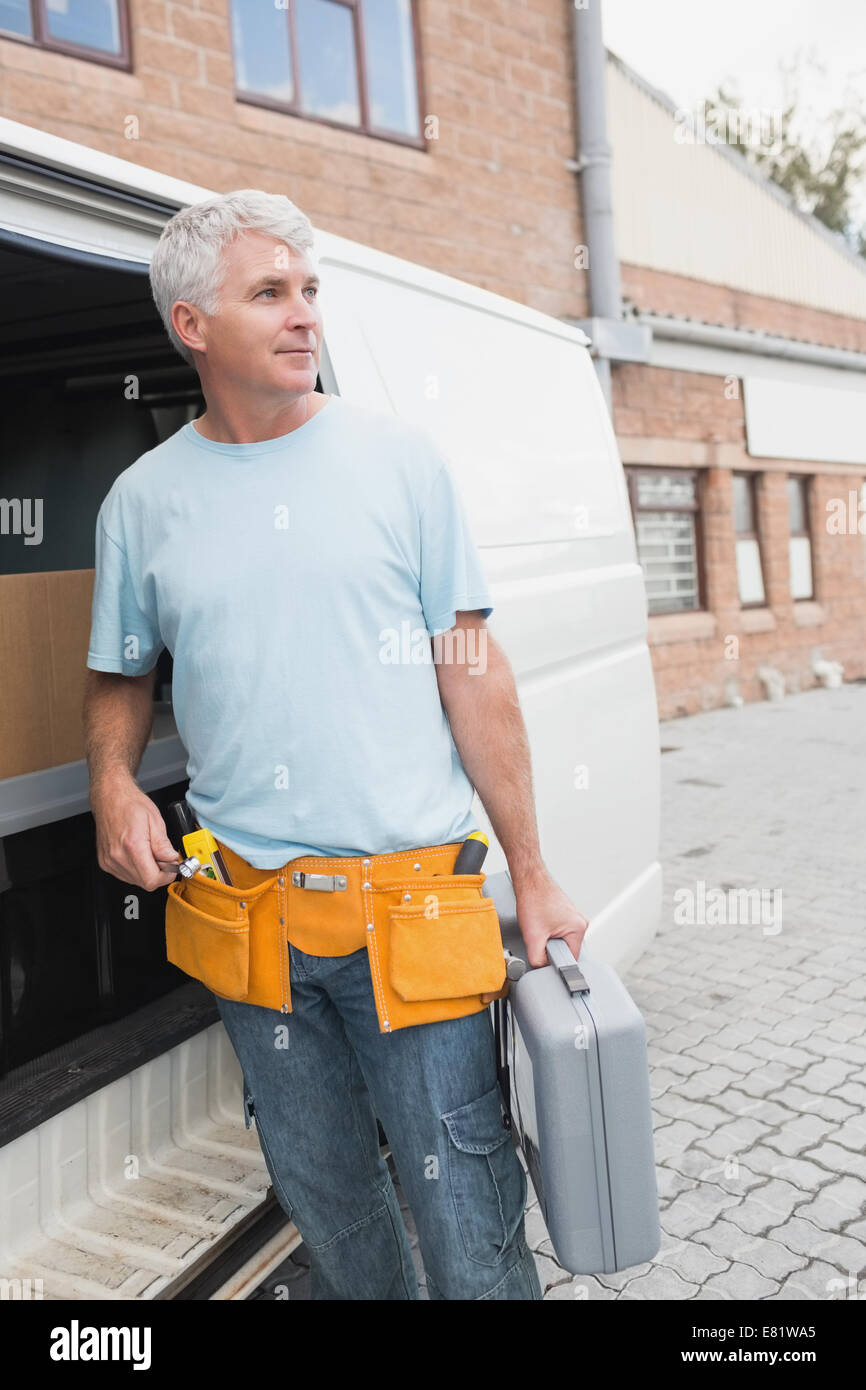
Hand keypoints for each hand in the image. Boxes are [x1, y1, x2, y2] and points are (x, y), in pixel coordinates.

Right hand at [90, 775, 180, 891]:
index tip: (172, 868)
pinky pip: (125, 875)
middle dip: (159, 873)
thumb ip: (164, 845)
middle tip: (163, 858)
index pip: (152, 879)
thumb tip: (172, 859)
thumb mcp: (155, 821)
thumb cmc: (130, 804)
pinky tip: (138, 854)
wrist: (110, 798)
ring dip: (147, 872)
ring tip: (149, 852)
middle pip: (145, 882)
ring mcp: (109, 861)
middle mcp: (118, 856)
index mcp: (133, 846)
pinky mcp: (105, 862)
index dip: (166, 877)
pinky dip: (136, 869)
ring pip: (135, 881)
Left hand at [513, 869, 588, 969]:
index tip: (545, 956)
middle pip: (567, 950)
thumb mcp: (533, 936)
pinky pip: (560, 931)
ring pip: (562, 941)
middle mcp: (581, 922)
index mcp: (579, 928)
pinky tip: (541, 922)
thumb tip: (541, 969)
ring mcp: (575, 917)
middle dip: (552, 948)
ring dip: (550, 939)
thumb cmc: (534, 899)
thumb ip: (538, 958)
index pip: (571, 959)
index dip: (555, 961)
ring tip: (540, 927)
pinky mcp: (567, 914)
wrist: (530, 880)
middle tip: (540, 936)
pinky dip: (550, 931)